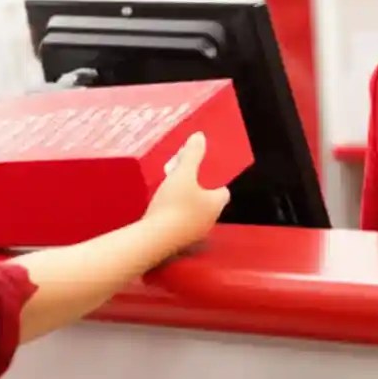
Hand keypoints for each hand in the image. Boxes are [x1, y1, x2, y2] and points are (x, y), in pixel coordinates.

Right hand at [142, 132, 227, 252]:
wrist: (154, 239)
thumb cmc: (174, 204)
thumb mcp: (182, 174)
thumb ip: (192, 154)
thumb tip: (201, 136)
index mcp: (216, 204)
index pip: (223, 190)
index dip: (214, 180)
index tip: (200, 171)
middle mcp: (210, 221)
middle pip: (208, 201)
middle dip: (198, 190)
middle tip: (182, 177)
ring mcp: (195, 234)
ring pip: (195, 213)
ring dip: (186, 203)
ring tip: (169, 191)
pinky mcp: (179, 242)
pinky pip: (182, 223)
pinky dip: (175, 215)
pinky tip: (161, 209)